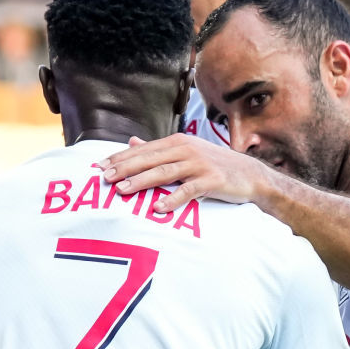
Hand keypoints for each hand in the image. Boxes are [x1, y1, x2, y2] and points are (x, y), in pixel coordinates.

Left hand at [97, 134, 278, 215]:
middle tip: (104, 178)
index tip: (99, 166)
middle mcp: (186, 150)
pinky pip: (188, 191)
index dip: (121, 158)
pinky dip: (172, 199)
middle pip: (149, 159)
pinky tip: (157, 207)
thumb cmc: (214, 165)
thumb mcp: (186, 152)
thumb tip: (132, 141)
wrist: (250, 175)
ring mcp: (199, 164)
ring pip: (164, 173)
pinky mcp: (211, 180)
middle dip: (125, 168)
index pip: (143, 150)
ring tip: (122, 190)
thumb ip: (158, 149)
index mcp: (177, 142)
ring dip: (141, 182)